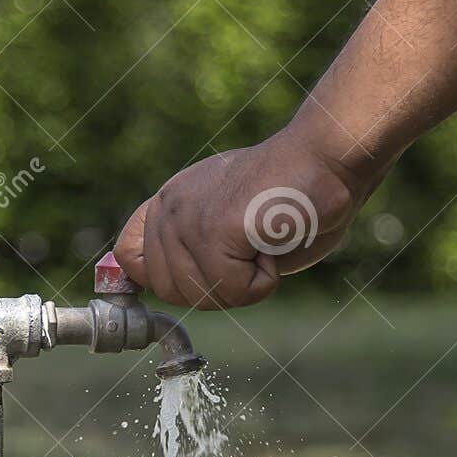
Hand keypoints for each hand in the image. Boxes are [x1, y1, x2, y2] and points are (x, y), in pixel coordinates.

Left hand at [113, 125, 369, 308]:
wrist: (328, 160)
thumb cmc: (293, 198)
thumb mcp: (230, 228)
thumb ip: (196, 254)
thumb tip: (171, 289)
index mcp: (169, 202)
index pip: (128, 256)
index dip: (156, 279)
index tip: (195, 278)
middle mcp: (169, 207)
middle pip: (170, 290)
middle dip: (216, 289)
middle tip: (251, 256)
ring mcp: (187, 217)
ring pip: (202, 296)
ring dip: (244, 285)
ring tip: (265, 240)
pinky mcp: (212, 228)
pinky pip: (231, 290)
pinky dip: (262, 282)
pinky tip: (273, 241)